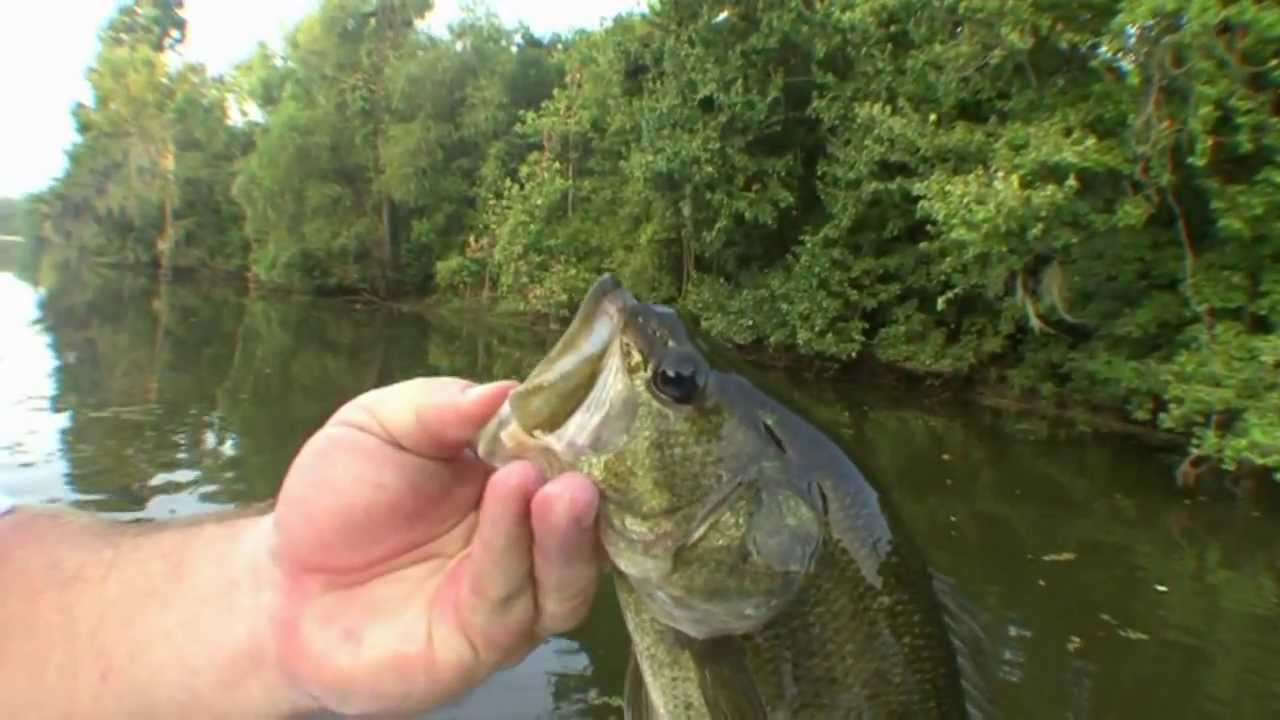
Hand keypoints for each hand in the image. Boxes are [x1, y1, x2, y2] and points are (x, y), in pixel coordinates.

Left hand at [264, 377, 601, 715]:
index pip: (570, 461)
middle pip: (585, 527)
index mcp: (517, 481)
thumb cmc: (339, 499)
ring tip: (557, 490)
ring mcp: (513, 597)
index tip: (594, 408)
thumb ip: (437, 405)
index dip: (584, 436)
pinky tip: (508, 505)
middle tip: (581, 462)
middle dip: (586, 494)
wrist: (282, 586)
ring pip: (562, 577)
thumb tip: (508, 389)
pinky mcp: (482, 643)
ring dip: (564, 534)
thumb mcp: (379, 425)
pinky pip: (509, 604)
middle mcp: (529, 542)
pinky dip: (512, 554)